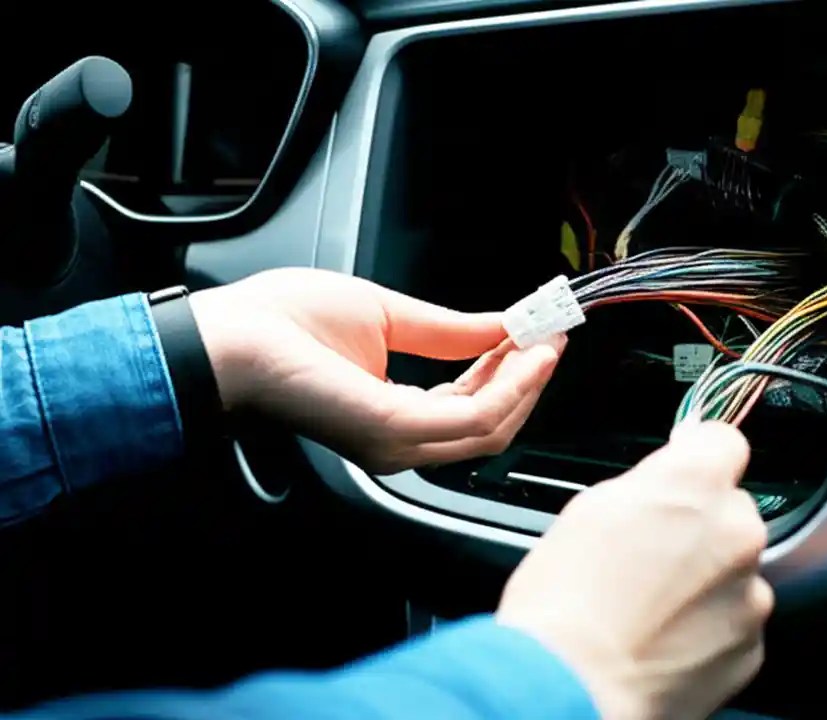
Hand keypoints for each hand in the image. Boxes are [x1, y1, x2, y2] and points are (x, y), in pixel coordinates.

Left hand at [189, 268, 563, 472]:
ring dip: (528, 381)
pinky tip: (525, 353)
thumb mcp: (389, 316)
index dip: (512, 373)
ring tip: (546, 339)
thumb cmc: (283, 324)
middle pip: (491, 425)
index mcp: (393, 417)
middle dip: (529, 379)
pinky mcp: (395, 431)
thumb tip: (502, 326)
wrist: (231, 335)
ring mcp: (398, 442)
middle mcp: (399, 441)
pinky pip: (476, 418)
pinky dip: (511, 386)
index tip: (539, 336)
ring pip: (492, 427)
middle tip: (553, 336)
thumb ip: (450, 331)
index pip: (470, 408)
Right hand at [497, 422, 772, 719]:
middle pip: (732, 511)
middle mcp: (736, 532)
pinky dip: (708, 630)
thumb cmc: (564, 604)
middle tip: (648, 557)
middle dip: (699, 528)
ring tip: (647, 608)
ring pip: (734, 572)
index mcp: (695, 484)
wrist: (573, 689)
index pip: (723, 442)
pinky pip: (734, 623)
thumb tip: (665, 481)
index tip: (683, 471)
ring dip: (704, 582)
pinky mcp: (749, 647)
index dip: (697, 457)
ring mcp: (749, 593)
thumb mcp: (589, 511)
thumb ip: (647, 484)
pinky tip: (661, 641)